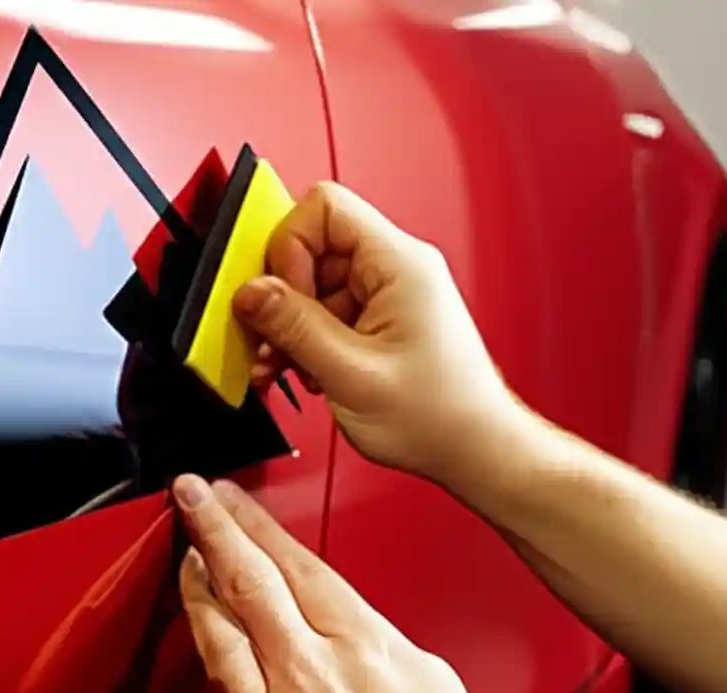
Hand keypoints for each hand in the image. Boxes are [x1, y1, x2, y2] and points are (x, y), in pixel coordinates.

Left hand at [173, 474, 474, 692]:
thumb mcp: (429, 681)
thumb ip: (376, 638)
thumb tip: (342, 615)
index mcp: (364, 646)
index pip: (296, 563)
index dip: (256, 523)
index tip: (234, 497)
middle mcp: (313, 672)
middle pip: (250, 580)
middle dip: (215, 528)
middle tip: (193, 496)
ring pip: (221, 627)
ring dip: (199, 580)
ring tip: (189, 547)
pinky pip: (221, 677)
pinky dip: (206, 636)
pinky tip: (201, 617)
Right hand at [233, 181, 517, 484]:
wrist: (474, 449)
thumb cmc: (440, 416)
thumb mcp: (351, 372)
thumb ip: (295, 327)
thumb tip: (251, 293)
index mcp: (399, 264)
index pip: (325, 208)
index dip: (288, 245)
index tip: (276, 293)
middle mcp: (396, 268)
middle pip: (312, 247)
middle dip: (282, 295)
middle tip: (272, 338)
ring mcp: (388, 292)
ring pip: (312, 283)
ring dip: (289, 325)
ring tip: (286, 364)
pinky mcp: (379, 317)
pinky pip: (326, 309)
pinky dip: (305, 338)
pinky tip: (303, 369)